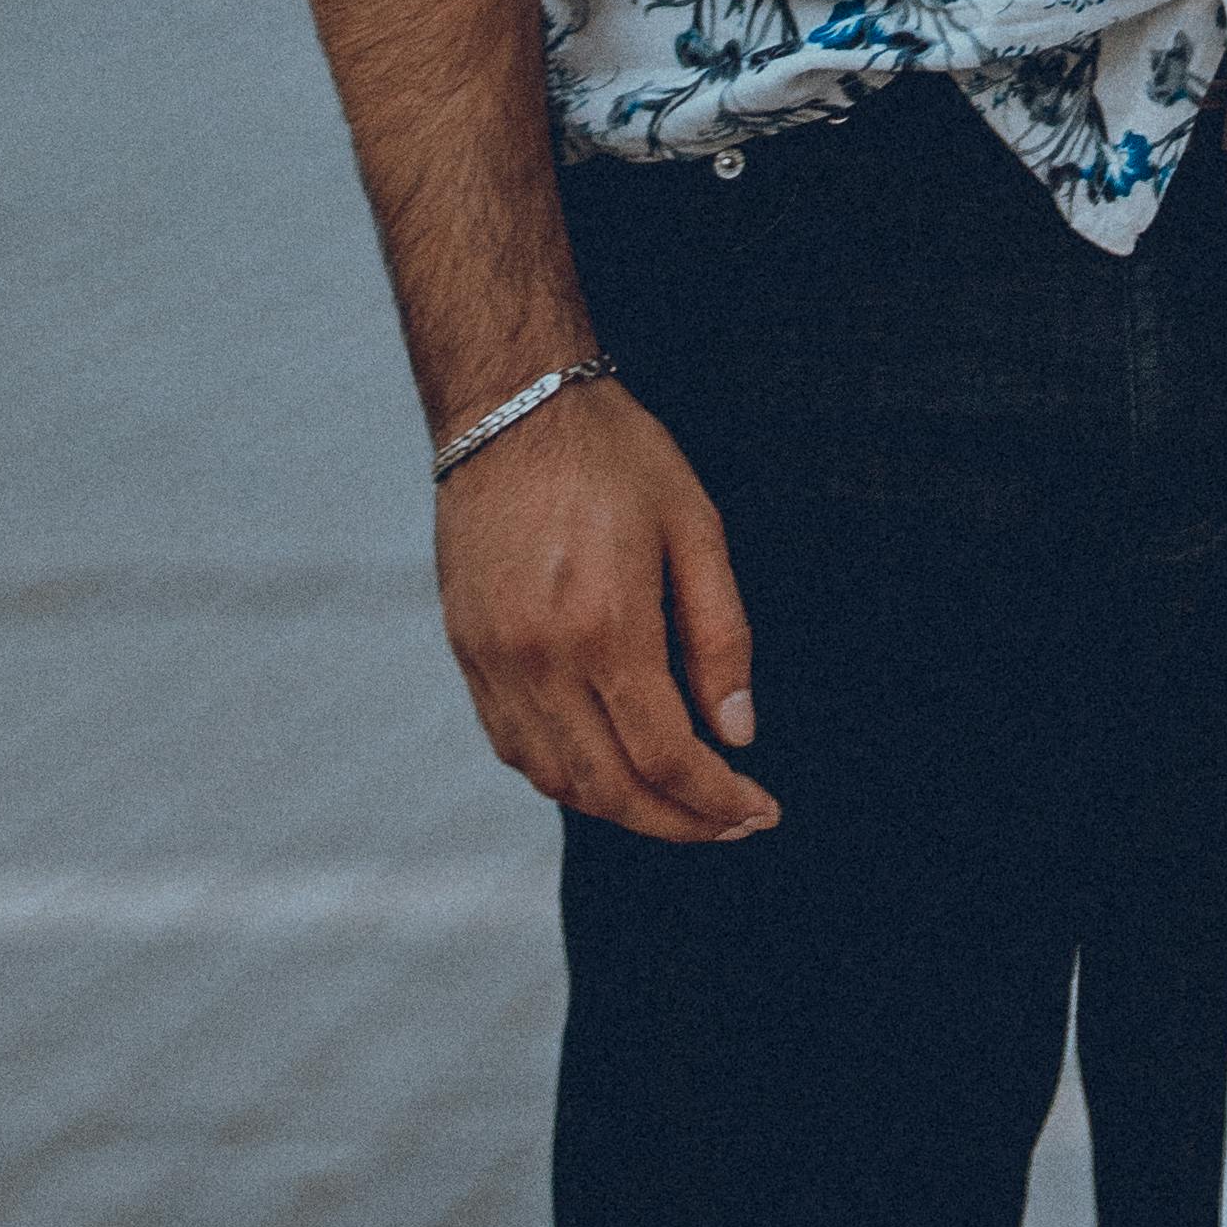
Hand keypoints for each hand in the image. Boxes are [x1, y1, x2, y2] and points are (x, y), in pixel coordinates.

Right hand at [435, 374, 778, 845]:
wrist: (511, 404)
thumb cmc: (615, 455)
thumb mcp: (696, 525)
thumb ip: (721, 636)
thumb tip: (737, 733)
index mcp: (606, 626)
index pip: (665, 756)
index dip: (717, 801)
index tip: (760, 812)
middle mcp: (541, 658)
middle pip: (610, 788)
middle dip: (678, 821)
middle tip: (728, 822)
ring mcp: (493, 661)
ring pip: (556, 781)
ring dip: (621, 809)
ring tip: (676, 802)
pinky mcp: (466, 653)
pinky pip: (514, 747)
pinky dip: (564, 776)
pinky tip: (605, 767)